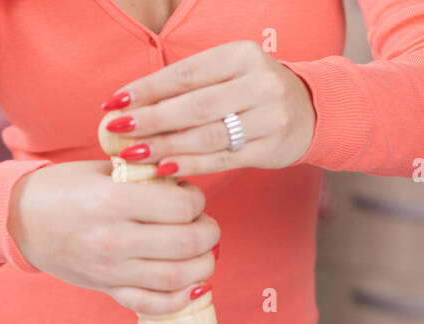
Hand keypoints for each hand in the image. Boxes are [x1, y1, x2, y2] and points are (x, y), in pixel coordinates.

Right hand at [8, 161, 218, 314]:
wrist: (16, 220)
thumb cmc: (59, 189)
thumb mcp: (100, 170)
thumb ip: (142, 176)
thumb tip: (184, 184)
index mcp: (113, 200)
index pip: (182, 207)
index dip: (197, 201)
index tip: (190, 197)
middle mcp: (114, 239)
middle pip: (187, 244)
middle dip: (208, 233)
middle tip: (204, 225)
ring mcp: (110, 270)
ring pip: (177, 278)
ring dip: (203, 266)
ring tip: (202, 254)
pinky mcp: (106, 289)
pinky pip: (152, 304)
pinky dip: (180, 300)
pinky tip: (192, 287)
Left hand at [101, 41, 316, 175]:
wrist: (309, 111)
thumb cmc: (252, 92)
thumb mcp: (228, 74)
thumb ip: (188, 86)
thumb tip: (131, 106)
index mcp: (242, 55)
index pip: (185, 74)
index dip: (146, 90)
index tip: (114, 103)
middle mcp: (259, 83)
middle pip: (194, 105)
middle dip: (150, 120)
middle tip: (117, 132)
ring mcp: (270, 117)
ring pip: (207, 135)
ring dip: (165, 146)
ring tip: (133, 154)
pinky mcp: (272, 148)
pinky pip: (223, 159)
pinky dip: (191, 165)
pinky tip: (164, 170)